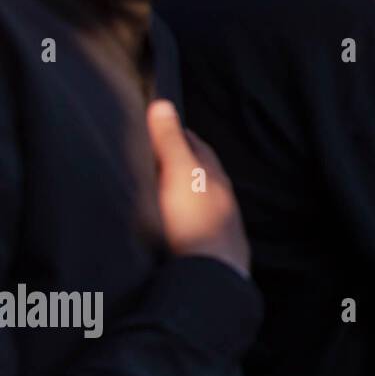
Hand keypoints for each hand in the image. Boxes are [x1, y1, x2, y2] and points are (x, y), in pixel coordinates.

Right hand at [147, 100, 250, 277]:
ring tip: (156, 186)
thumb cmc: (195, 218)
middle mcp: (218, 196)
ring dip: (179, 189)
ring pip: (195, 197)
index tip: (160, 124)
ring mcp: (213, 221)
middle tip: (155, 152)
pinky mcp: (204, 243)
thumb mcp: (180, 172)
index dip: (178, 133)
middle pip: (198, 171)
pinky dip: (177, 213)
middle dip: (180, 160)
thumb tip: (162, 105)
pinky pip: (188, 220)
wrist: (211, 270)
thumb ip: (170, 142)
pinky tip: (166, 221)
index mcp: (213, 175)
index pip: (196, 144)